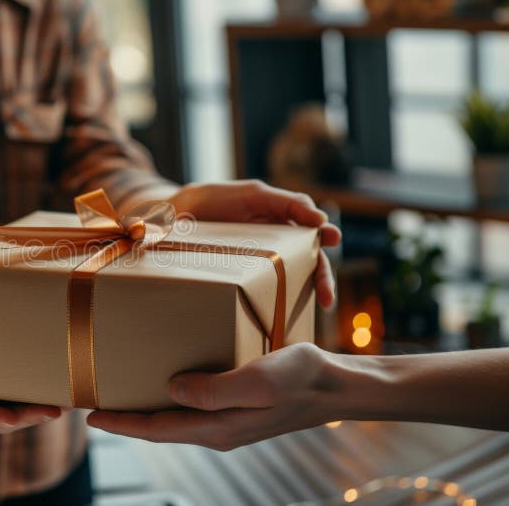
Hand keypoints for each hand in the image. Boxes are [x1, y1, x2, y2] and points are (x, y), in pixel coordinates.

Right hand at [0, 281, 61, 432]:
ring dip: (39, 405)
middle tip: (57, 410)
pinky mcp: (0, 365)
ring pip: (15, 403)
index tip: (19, 419)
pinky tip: (61, 382)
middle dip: (29, 417)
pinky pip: (21, 382)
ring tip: (67, 400)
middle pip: (1, 414)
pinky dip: (40, 386)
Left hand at [88, 343, 336, 450]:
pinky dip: (171, 396)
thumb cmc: (302, 379)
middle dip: (127, 418)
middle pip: (161, 427)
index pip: (157, 429)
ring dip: (147, 408)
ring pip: (176, 417)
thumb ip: (215, 390)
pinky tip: (166, 379)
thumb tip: (172, 389)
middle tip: (96, 402)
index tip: (90, 415)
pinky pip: (194, 404)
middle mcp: (218, 428)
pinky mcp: (237, 405)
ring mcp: (228, 419)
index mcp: (218, 427)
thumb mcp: (259, 381)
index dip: (122, 423)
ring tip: (122, 389)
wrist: (338, 385)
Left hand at [169, 181, 340, 307]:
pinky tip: (288, 314)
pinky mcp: (246, 275)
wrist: (176, 217)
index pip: (310, 228)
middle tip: (326, 293)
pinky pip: (268, 288)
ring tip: (320, 304)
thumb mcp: (253, 195)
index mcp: (280, 218)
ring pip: (293, 276)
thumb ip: (286, 203)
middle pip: (307, 259)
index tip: (332, 238)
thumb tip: (320, 220)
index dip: (324, 235)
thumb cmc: (216, 200)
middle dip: (321, 275)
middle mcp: (276, 241)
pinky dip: (282, 300)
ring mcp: (263, 259)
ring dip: (308, 290)